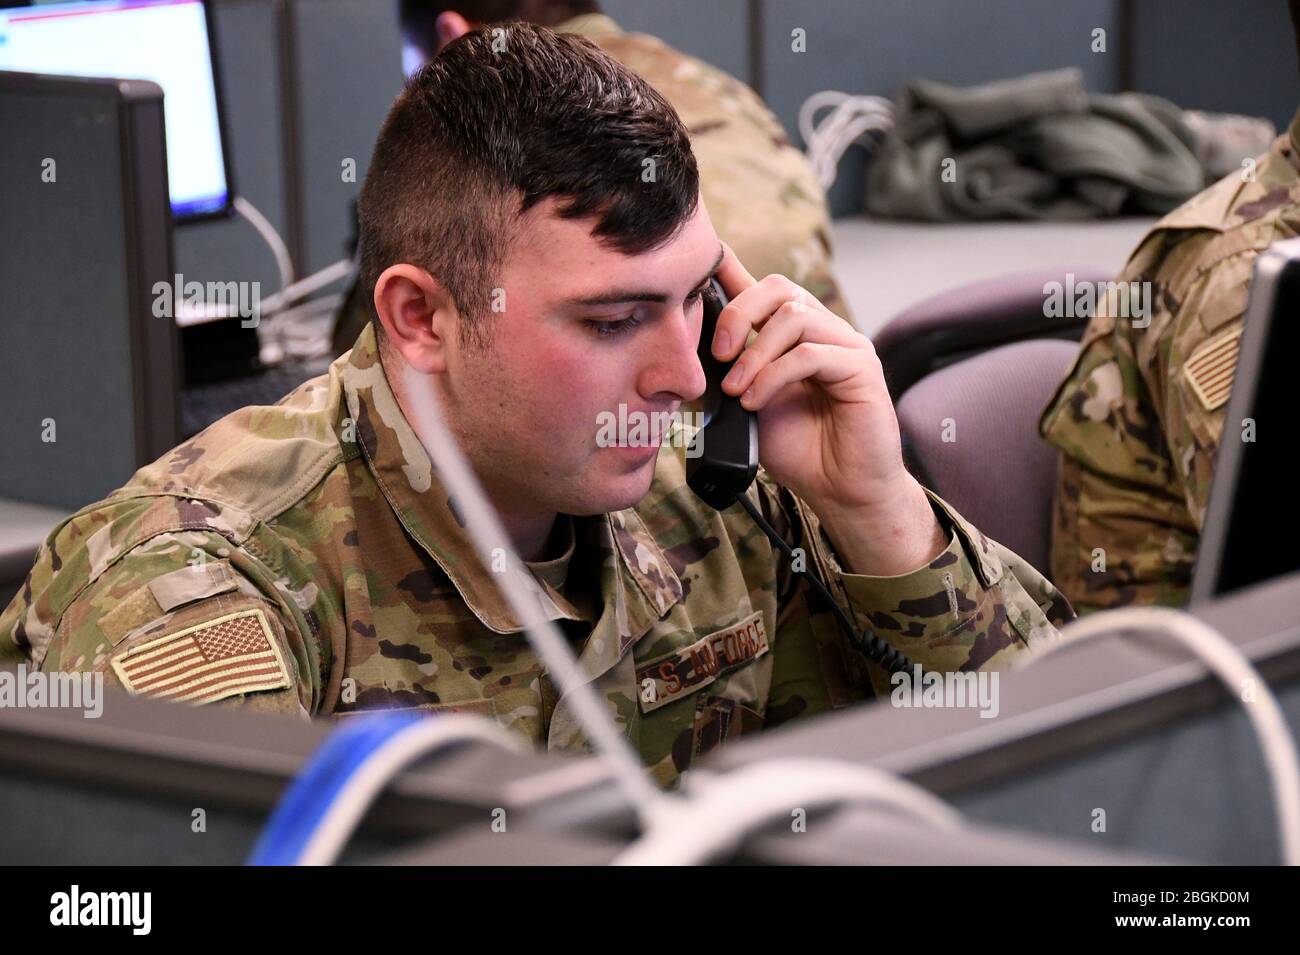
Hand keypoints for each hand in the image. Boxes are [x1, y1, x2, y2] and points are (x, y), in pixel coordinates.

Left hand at [711, 245, 945, 574]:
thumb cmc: (799, 450)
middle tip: (717, 354)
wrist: (839, 490)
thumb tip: (683, 352)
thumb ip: (726, 372)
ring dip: (754, 355)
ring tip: (735, 391)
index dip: (729, 270)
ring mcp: (847, 345)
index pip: (763, 288)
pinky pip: (810, 354)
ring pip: (794, 317)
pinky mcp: (862, 368)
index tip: (697, 270)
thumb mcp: (746, 405)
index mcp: (795, 335)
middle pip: (778, 288)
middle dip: (737, 315)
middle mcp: (824, 331)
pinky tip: (755, 401)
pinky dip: (773, 376)